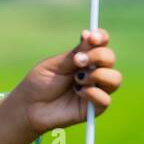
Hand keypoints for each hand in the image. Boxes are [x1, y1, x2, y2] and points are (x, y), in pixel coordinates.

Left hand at [2, 27, 122, 136]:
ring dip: (98, 75)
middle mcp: (93, 72)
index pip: (101, 43)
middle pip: (110, 58)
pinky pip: (105, 99)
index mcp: (84, 58)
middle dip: (97, 56)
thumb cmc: (39, 83)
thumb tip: (89, 35)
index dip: (101, 37)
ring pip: (115, 79)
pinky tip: (78, 92)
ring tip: (77, 79)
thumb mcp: (55, 65)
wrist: (29, 107)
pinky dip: (93, 93)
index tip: (92, 37)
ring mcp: (96, 90)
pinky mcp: (95, 108)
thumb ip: (74, 54)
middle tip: (78, 60)